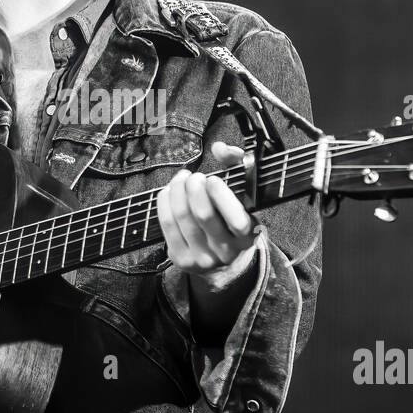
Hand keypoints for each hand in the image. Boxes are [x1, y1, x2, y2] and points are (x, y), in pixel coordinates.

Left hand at [156, 141, 260, 288]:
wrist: (224, 265)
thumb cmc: (233, 221)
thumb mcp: (244, 197)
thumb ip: (237, 165)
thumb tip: (220, 148)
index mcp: (247, 237)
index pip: (237, 220)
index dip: (221, 196)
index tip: (213, 180)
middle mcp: (225, 252)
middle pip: (203, 215)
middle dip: (194, 188)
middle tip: (195, 177)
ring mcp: (201, 258)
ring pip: (182, 217)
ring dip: (177, 190)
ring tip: (182, 179)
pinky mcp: (181, 259)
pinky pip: (167, 224)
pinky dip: (165, 202)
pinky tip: (169, 191)